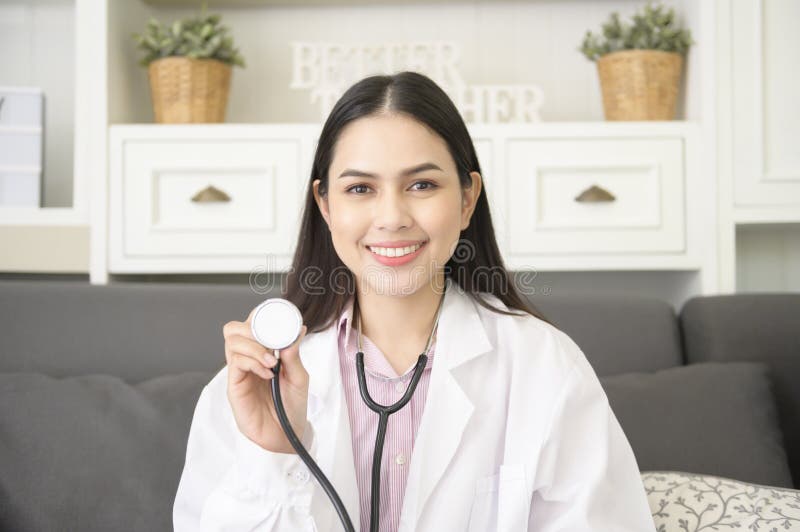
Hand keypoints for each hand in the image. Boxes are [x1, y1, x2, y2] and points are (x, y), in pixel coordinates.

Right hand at [223, 306, 308, 453]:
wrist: (286, 434)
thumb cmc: (291, 406)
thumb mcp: (299, 377)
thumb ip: (294, 354)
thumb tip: (298, 329)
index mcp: (262, 352)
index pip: (252, 325)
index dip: (259, 316)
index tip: (278, 320)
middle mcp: (248, 358)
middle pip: (234, 329)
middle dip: (252, 328)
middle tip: (270, 341)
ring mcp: (239, 371)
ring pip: (232, 342)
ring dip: (254, 346)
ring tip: (272, 362)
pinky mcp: (234, 386)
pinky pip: (235, 363)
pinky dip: (252, 362)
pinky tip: (267, 373)